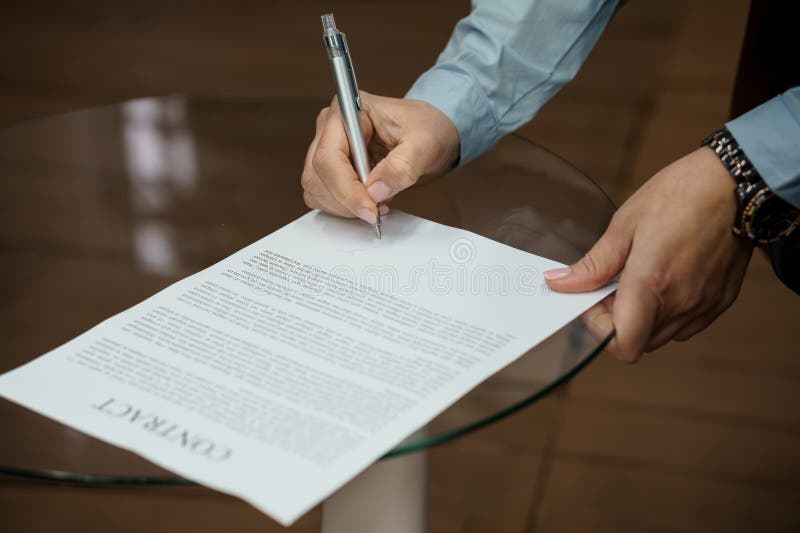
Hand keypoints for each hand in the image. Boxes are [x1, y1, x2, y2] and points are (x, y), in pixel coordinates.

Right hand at [301, 91, 459, 222]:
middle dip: (347, 199)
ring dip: (345, 206)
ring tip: (378, 202)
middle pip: (318, 175)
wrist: (431, 135)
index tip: (369, 209)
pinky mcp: (332, 169)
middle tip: (378, 208)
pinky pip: (324, 196)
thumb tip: (375, 190)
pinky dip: (344, 207)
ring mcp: (328, 149)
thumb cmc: (427, 129)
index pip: (329, 156)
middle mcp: (331, 128)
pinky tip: (369, 202)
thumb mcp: (425, 144)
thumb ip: (402, 166)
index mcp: (349, 112)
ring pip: (317, 189)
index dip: (346, 188)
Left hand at [544, 147, 753, 362]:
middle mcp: (681, 302)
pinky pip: (686, 325)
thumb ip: (593, 264)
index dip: (599, 330)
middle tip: (613, 285)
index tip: (592, 301)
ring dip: (643, 318)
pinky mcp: (721, 302)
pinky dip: (668, 313)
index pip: (621, 343)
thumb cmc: (681, 195)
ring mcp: (704, 305)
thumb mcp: (625, 224)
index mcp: (652, 283)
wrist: (736, 183)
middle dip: (617, 321)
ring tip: (640, 279)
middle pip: (638, 343)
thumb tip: (560, 283)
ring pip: (662, 336)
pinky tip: (665, 280)